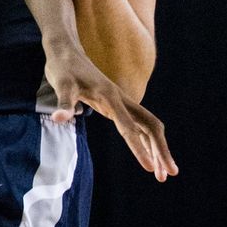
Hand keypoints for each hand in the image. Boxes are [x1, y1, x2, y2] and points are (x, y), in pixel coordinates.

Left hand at [42, 37, 177, 181]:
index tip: (149, 169)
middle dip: (161, 150)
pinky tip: (149, 159)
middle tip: (168, 175)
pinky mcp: (115, 105)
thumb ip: (64, 103)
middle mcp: (121, 100)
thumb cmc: (63, 68)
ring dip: (156, 149)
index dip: (139, 148)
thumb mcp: (61, 84)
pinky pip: (137, 126)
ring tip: (162, 176)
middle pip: (150, 126)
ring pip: (147, 127)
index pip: (129, 126)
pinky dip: (145, 143)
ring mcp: (120, 102)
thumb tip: (57, 118)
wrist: (66, 51)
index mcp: (110, 96)